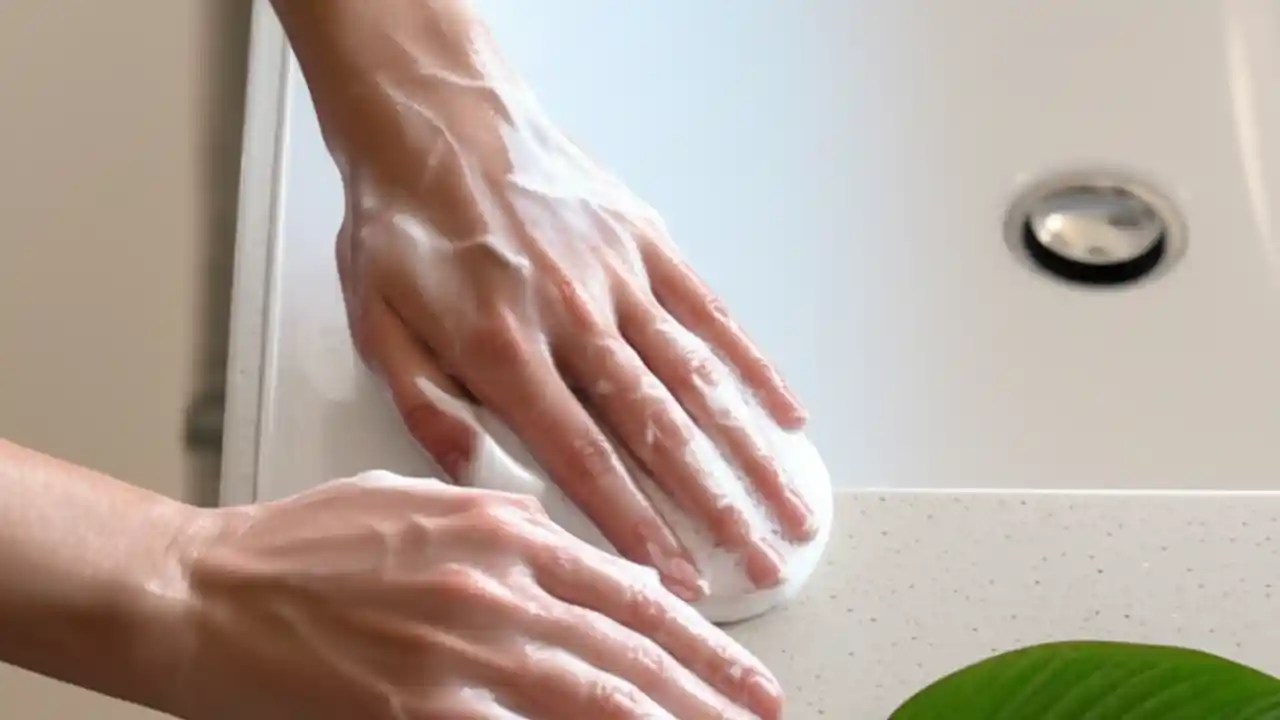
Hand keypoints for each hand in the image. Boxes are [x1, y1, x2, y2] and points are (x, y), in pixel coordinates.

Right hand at [175, 473, 782, 719]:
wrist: (204, 588)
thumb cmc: (296, 546)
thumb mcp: (412, 500)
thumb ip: (494, 520)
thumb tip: (555, 542)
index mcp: (498, 526)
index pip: (626, 585)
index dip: (694, 630)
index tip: (735, 661)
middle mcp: (495, 582)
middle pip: (630, 644)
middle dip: (708, 685)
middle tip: (760, 709)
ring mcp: (462, 648)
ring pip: (596, 693)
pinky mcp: (421, 709)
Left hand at [285, 0, 817, 598]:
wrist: (437, 117)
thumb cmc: (405, 224)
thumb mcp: (377, 322)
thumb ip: (426, 405)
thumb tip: (479, 477)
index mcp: (501, 348)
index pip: (580, 456)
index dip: (633, 524)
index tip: (675, 575)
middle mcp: (571, 318)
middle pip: (656, 429)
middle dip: (714, 507)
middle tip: (759, 562)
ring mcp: (617, 277)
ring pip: (697, 378)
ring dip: (749, 450)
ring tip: (792, 505)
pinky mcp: (645, 242)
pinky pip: (710, 312)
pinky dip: (752, 366)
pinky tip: (786, 412)